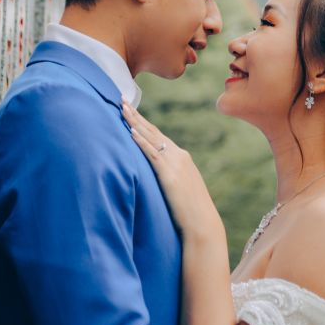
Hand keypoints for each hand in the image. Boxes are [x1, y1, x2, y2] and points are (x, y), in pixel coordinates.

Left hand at [124, 103, 223, 243]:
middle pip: (153, 131)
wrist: (203, 224)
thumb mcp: (181, 189)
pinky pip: (152, 154)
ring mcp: (175, 164)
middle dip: (136, 115)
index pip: (158, 135)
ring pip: (151, 137)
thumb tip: (158, 178)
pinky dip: (141, 142)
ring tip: (122, 109)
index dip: (143, 122)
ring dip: (135, 122)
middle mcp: (179, 156)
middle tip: (121, 100)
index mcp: (182, 158)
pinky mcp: (169, 175)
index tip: (131, 110)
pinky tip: (131, 132)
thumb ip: (170, 178)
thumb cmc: (191, 212)